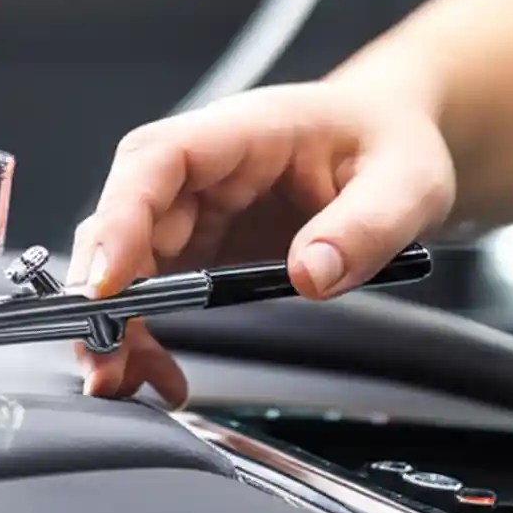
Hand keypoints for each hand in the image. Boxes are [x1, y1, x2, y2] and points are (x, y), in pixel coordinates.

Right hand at [67, 81, 455, 406]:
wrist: (390, 147)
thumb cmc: (390, 145)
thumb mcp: (409, 182)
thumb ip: (367, 227)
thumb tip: (312, 274)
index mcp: (241, 131)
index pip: (154, 161)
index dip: (119, 219)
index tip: (106, 283)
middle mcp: (199, 171)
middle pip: (120, 222)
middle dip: (103, 296)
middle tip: (106, 360)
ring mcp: (190, 211)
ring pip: (122, 265)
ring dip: (113, 326)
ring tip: (124, 381)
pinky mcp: (192, 249)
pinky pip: (148, 292)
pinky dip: (141, 336)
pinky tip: (155, 373)